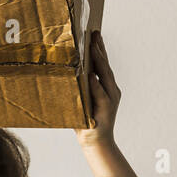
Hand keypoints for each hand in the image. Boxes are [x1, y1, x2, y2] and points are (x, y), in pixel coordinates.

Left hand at [77, 30, 119, 146]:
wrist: (95, 142)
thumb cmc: (86, 122)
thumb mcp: (81, 100)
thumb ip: (78, 87)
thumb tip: (65, 72)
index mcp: (106, 87)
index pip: (102, 64)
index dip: (100, 49)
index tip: (95, 33)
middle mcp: (111, 90)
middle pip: (105, 66)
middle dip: (100, 49)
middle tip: (94, 34)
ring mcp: (110, 99)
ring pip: (105, 76)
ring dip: (99, 62)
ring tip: (93, 48)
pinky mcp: (106, 109)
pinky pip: (100, 95)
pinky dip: (96, 86)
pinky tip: (92, 76)